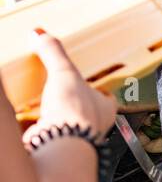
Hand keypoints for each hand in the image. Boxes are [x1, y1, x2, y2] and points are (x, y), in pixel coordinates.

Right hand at [23, 31, 117, 145]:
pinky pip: (50, 136)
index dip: (99, 88)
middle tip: (66, 92)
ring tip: (48, 106)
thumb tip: (41, 34)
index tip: (92, 80)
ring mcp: (75, 138)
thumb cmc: (75, 113)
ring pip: (69, 126)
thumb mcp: (64, 72)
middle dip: (77, 103)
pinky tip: (34, 124)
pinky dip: (42, 130)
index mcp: (105, 107)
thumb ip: (53, 52)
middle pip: (88, 111)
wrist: (60, 144)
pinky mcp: (57, 147)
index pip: (107, 96)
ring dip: (59, 118)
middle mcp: (93, 125)